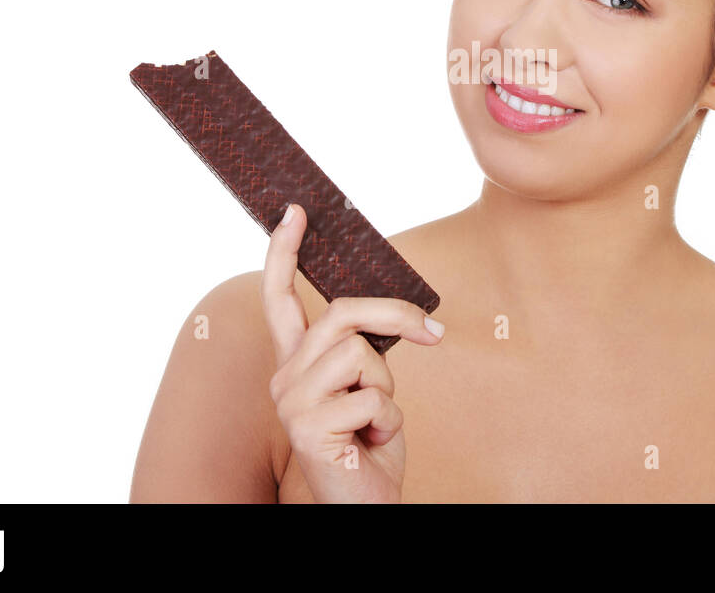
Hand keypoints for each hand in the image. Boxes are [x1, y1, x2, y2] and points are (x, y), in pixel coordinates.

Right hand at [261, 203, 444, 502]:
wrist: (363, 503)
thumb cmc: (369, 444)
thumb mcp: (371, 385)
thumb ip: (365, 349)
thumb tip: (409, 316)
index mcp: (297, 363)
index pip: (281, 300)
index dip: (284, 254)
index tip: (295, 211)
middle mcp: (284, 378)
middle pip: (341, 315)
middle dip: (394, 316)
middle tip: (434, 331)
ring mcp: (291, 403)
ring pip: (361, 356)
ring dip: (388, 388)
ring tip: (375, 421)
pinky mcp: (308, 428)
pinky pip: (373, 399)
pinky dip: (389, 422)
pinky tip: (371, 444)